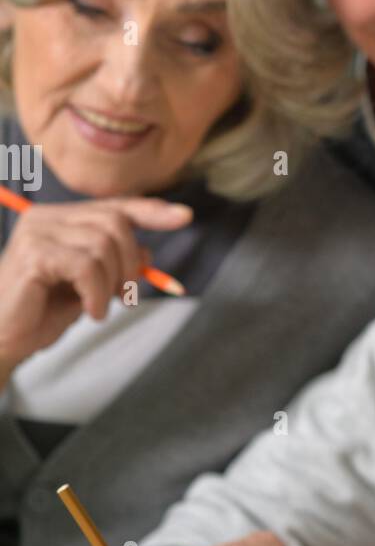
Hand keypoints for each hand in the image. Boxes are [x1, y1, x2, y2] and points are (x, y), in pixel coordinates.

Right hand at [0, 196, 191, 366]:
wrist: (3, 338)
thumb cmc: (41, 312)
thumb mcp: (90, 286)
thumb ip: (115, 266)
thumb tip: (148, 254)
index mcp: (60, 219)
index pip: (115, 206)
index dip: (152, 210)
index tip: (185, 216)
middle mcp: (47, 217)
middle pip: (115, 222)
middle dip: (129, 262)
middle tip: (122, 295)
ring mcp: (38, 232)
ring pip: (103, 244)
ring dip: (112, 282)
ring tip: (98, 305)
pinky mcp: (33, 254)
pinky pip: (87, 266)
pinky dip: (97, 293)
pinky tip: (89, 311)